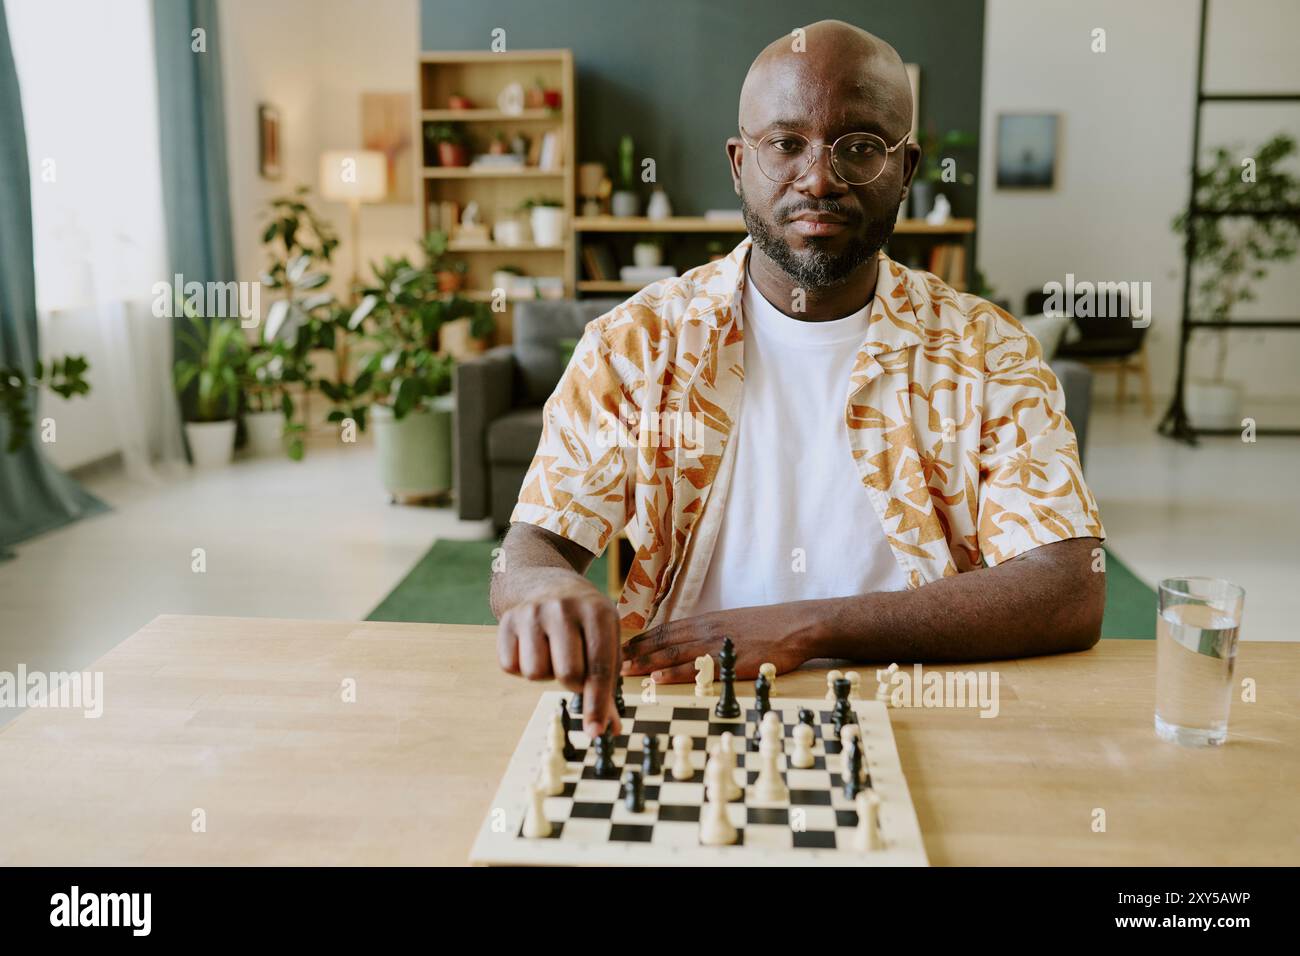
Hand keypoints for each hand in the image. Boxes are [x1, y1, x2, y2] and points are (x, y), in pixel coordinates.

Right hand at [496, 578, 621, 736]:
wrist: (543, 580)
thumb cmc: (583, 618)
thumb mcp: (605, 636)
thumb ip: (608, 682)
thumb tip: (610, 728)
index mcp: (597, 611)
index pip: (599, 667)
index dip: (598, 704)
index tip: (595, 732)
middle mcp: (564, 608)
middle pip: (568, 674)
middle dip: (572, 683)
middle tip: (573, 668)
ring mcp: (533, 612)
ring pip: (535, 673)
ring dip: (545, 673)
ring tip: (552, 652)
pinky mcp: (508, 619)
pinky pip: (510, 666)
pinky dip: (521, 665)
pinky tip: (532, 646)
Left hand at [620, 604, 821, 682]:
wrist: (797, 625)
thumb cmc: (769, 627)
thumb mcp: (733, 623)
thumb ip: (710, 633)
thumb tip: (690, 644)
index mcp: (707, 620)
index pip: (666, 629)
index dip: (641, 640)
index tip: (621, 648)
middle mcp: (707, 629)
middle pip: (663, 641)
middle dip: (636, 653)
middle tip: (611, 662)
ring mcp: (717, 645)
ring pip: (674, 653)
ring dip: (646, 663)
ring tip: (624, 671)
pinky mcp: (731, 661)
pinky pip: (698, 668)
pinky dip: (675, 673)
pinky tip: (658, 678)